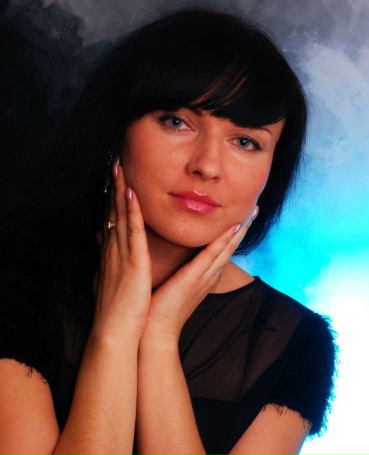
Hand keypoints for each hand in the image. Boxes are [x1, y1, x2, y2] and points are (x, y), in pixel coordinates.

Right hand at [91, 159, 151, 343]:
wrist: (117, 333)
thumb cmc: (120, 310)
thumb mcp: (115, 281)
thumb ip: (115, 264)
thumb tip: (112, 254)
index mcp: (114, 253)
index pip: (113, 218)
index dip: (113, 196)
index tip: (116, 177)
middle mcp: (114, 249)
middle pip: (113, 210)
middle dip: (114, 185)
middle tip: (115, 161)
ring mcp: (121, 254)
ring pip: (119, 214)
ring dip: (119, 189)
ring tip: (119, 166)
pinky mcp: (131, 262)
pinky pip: (131, 231)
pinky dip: (130, 211)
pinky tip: (130, 193)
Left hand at [141, 205, 258, 344]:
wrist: (154, 333)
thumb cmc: (158, 311)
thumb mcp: (171, 286)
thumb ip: (176, 273)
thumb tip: (173, 261)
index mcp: (202, 277)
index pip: (220, 251)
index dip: (232, 234)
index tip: (241, 217)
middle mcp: (207, 276)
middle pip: (229, 248)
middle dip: (243, 228)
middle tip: (255, 209)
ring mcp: (203, 277)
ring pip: (225, 249)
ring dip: (239, 230)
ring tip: (251, 212)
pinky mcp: (193, 278)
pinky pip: (211, 256)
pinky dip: (223, 241)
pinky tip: (233, 228)